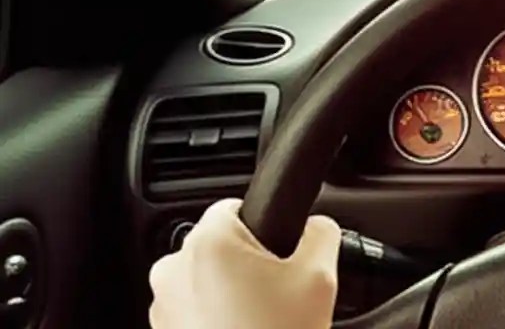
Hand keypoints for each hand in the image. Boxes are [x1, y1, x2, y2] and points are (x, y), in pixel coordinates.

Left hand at [149, 198, 340, 328]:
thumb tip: (316, 225)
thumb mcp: (320, 277)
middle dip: (248, 263)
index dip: (266, 228)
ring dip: (230, 292)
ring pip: (206, 279)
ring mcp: (163, 305)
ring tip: (261, 320)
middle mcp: (175, 268)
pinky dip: (216, 318)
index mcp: (210, 241)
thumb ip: (321, 232)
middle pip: (220, 245)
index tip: (282, 255)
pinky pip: (194, 310)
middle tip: (278, 293)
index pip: (236, 205)